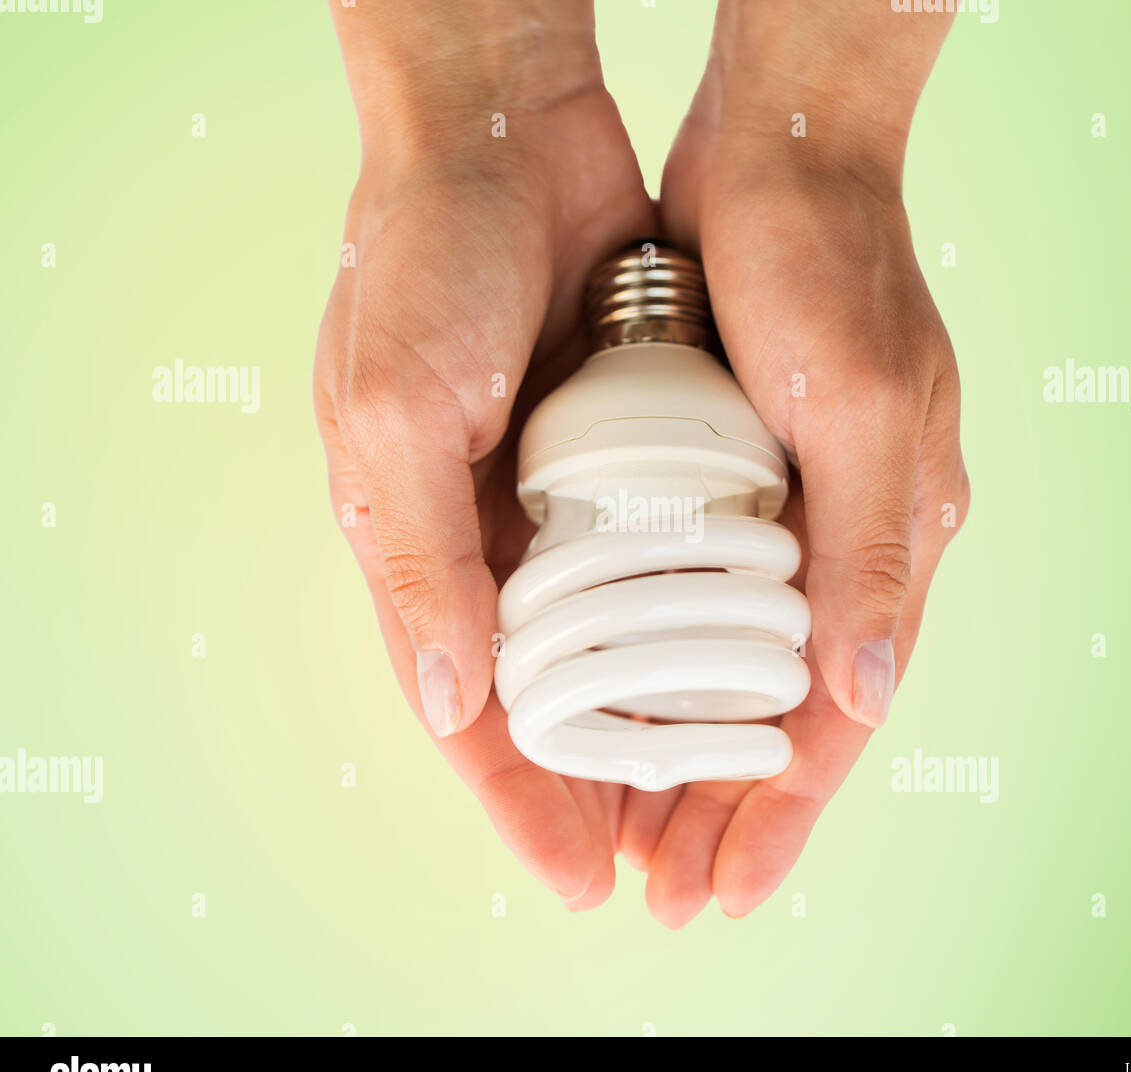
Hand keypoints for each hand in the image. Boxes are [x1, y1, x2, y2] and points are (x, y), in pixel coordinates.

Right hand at [314, 0, 652, 905]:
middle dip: (596, 787)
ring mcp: (557, 498)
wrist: (500, 130)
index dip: (519, 801)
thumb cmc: (423, 260)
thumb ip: (419, 560)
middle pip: (547, 697)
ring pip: (609, 646)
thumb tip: (457, 704)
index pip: (470, 709)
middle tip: (658, 865)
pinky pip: (658, 563)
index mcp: (415, 544)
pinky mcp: (617, 452)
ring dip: (651, 722)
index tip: (578, 878)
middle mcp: (487, 537)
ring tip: (707, 800)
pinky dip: (689, 627)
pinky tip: (735, 673)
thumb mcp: (392, 408)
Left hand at [631, 0, 968, 924]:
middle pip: (775, 717)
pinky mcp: (725, 479)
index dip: (776, 816)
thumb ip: (869, 551)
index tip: (723, 894)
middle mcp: (836, 544)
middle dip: (721, 810)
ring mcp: (779, 515)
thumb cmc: (828, 263)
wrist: (777, 151)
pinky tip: (615, 706)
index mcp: (884, 542)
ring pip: (727, 675)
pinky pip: (689, 605)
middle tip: (663, 890)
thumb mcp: (861, 401)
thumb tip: (859, 699)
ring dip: (682, 754)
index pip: (828, 720)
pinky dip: (656, 670)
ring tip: (632, 830)